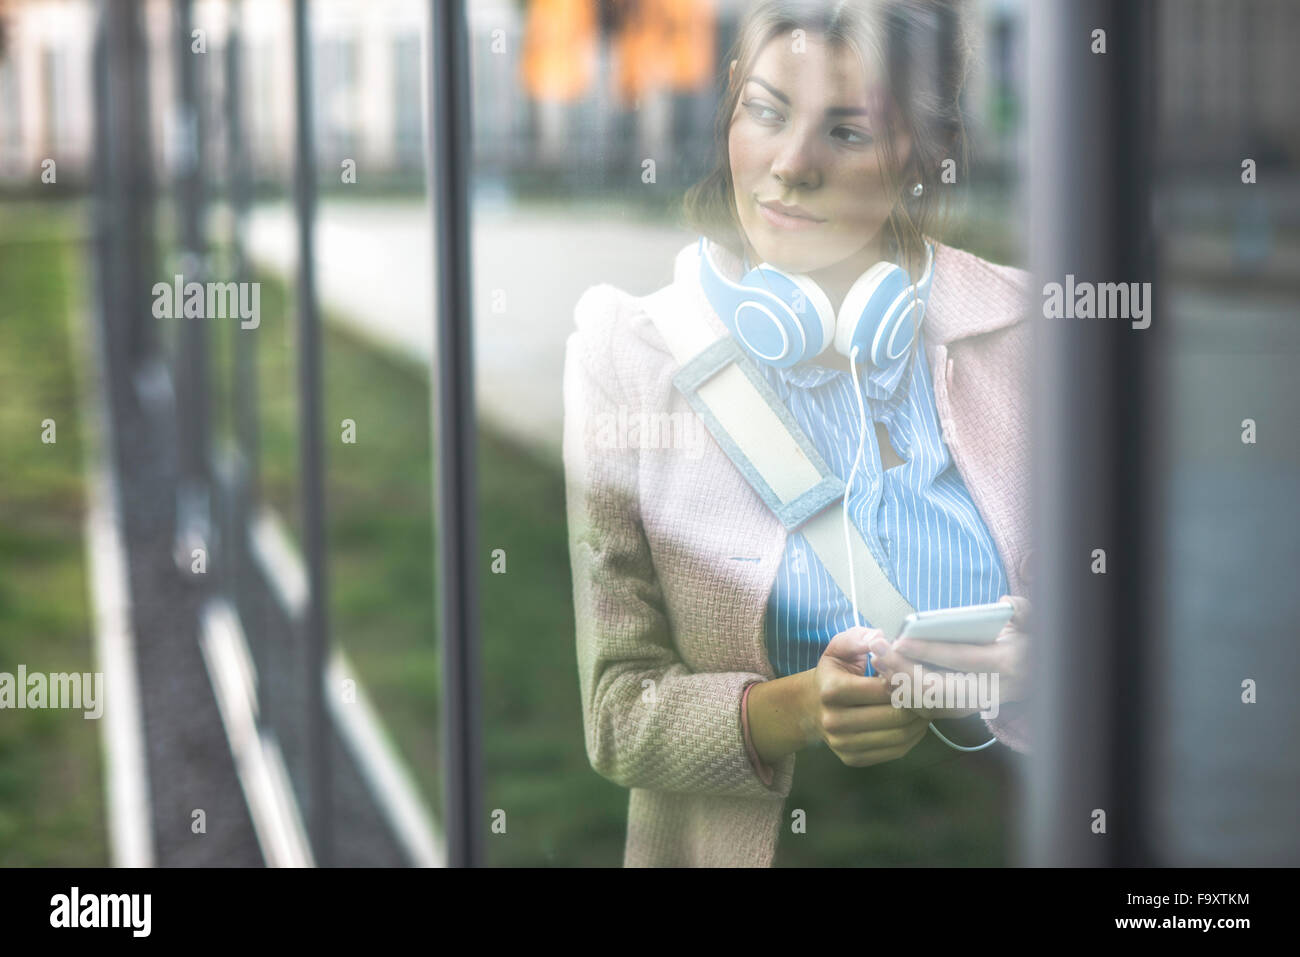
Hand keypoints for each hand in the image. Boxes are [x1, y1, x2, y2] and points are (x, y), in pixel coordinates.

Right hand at [808, 626, 930, 766]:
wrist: (810, 707)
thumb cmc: (832, 673)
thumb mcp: (839, 648)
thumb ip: (858, 638)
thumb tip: (880, 638)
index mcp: (832, 690)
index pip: (883, 689)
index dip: (906, 681)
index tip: (917, 673)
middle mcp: (835, 721)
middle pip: (894, 715)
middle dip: (919, 703)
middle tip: (932, 692)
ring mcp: (843, 744)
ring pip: (899, 735)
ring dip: (920, 721)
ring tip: (927, 706)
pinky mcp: (853, 759)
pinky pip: (896, 751)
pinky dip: (913, 737)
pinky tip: (916, 721)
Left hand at [867, 595, 1030, 720]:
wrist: (1038, 677)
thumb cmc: (1027, 643)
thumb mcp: (1032, 623)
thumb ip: (1022, 610)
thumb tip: (1004, 602)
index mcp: (1005, 664)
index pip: (962, 659)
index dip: (929, 651)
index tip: (900, 641)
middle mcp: (990, 690)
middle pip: (940, 688)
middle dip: (904, 671)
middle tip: (879, 652)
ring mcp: (976, 705)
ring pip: (932, 704)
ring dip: (901, 685)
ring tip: (878, 662)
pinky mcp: (964, 711)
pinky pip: (931, 709)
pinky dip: (907, 696)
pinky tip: (889, 676)